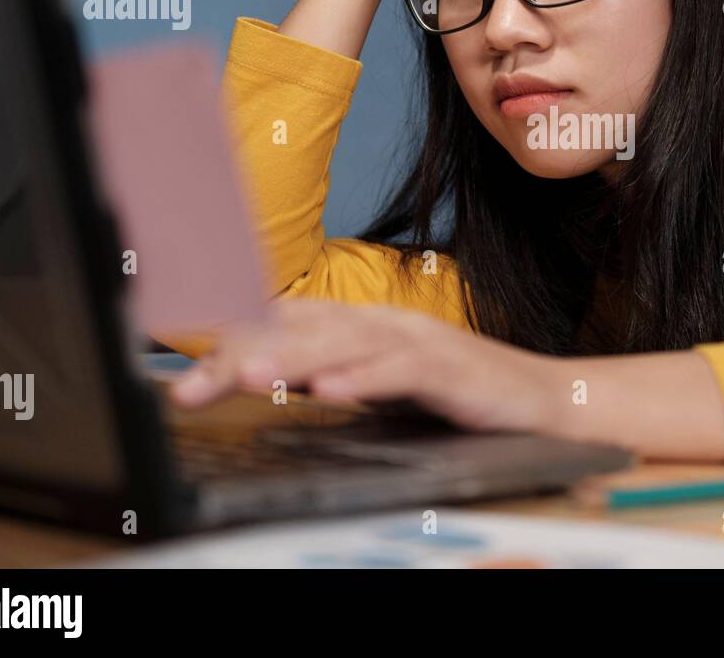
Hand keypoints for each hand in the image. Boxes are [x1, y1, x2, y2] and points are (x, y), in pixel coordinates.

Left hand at [170, 299, 568, 434]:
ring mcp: (418, 342)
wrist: (544, 399)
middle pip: (302, 331)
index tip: (178, 361)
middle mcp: (383, 324)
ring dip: (290, 358)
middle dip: (242, 355)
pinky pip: (401, 372)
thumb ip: (331, 373)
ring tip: (243, 376)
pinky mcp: (450, 369)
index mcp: (362, 326)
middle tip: (190, 386)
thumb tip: (264, 373)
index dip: (230, 337)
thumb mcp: (382, 384)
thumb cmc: (458, 393)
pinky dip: (364, 378)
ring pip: (344, 344)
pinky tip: (329, 389)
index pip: (285, 324)